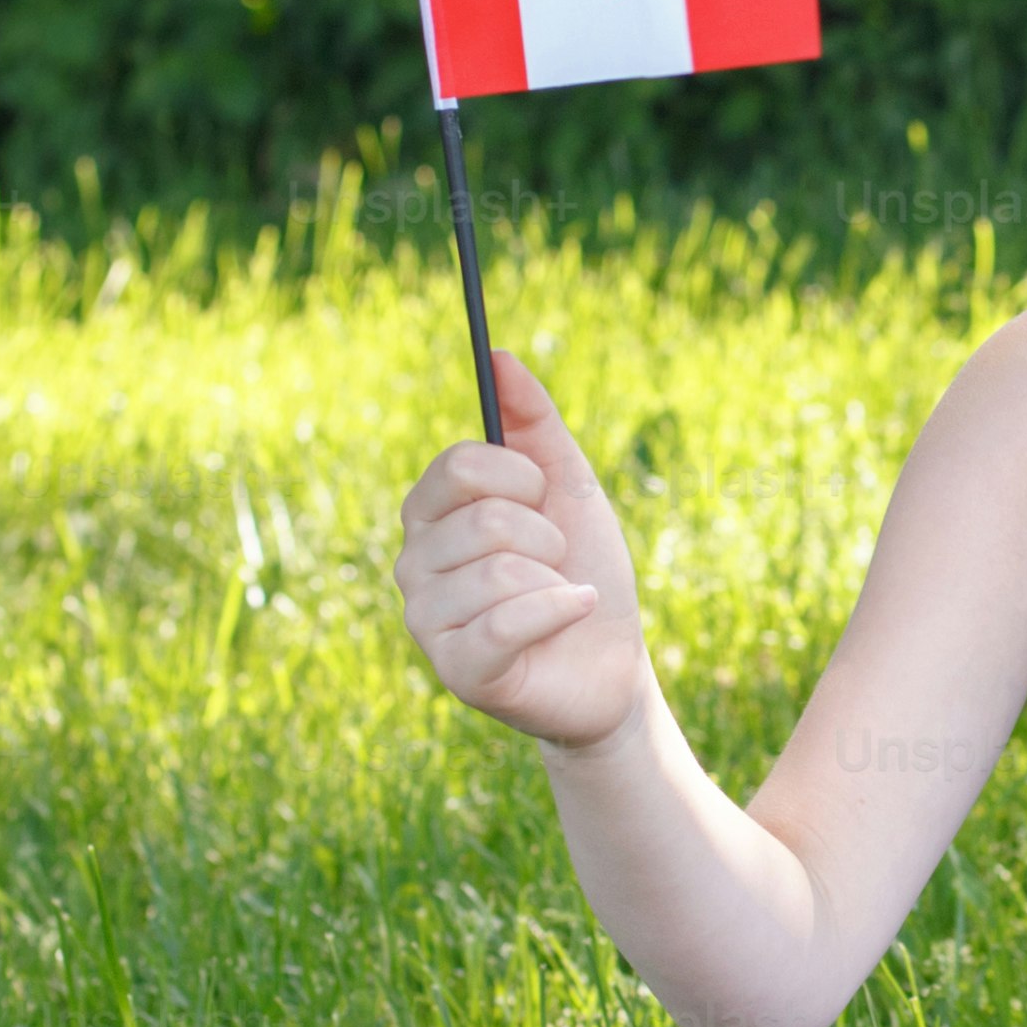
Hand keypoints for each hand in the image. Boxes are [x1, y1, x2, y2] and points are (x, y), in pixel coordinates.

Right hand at [389, 351, 647, 750]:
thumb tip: (500, 356)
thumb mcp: (568, 484)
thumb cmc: (582, 568)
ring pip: (499, 572)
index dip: (518, 476)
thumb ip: (533, 422)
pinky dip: (559, 611)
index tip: (542, 497)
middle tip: (553, 560)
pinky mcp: (456, 669)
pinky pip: (506, 623)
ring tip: (555, 597)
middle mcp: (414, 564)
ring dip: (553, 580)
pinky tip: (573, 614)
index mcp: (432, 515)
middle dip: (546, 537)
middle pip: (484, 519)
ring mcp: (427, 621)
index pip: (458, 466)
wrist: (612, 659)